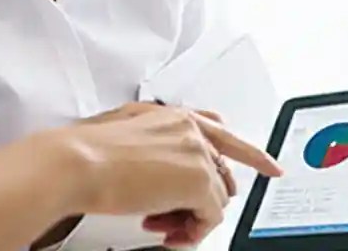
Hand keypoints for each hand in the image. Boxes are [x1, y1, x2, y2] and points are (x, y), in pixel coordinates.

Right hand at [57, 103, 283, 247]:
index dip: (251, 153)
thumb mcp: (124, 132)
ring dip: (192, 217)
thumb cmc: (87, 151)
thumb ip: (152, 142)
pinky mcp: (199, 180)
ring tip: (164, 226)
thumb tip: (158, 172)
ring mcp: (198, 152)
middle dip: (201, 200)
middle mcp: (191, 129)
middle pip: (221, 172)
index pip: (223, 131)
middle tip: (175, 217)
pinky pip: (212, 217)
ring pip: (216, 197)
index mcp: (174, 116)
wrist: (78, 162)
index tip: (270, 166)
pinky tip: (168, 231)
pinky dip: (193, 230)